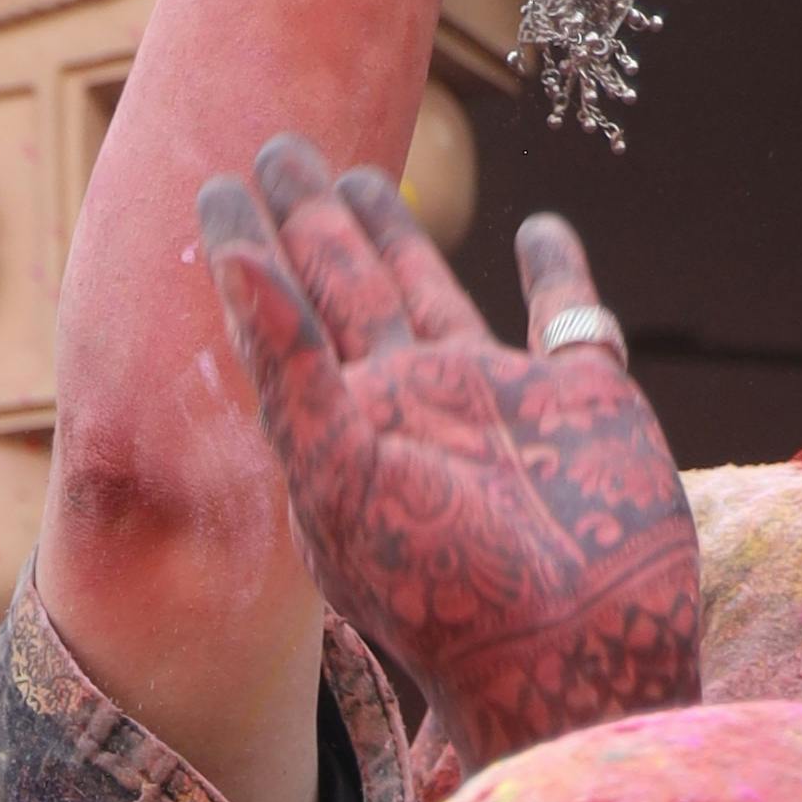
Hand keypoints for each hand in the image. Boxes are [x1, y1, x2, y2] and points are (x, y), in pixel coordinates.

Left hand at [201, 154, 696, 766]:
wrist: (571, 653)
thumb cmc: (444, 588)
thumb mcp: (339, 473)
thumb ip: (287, 363)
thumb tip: (230, 250)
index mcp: (346, 424)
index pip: (284, 312)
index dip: (250, 247)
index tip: (216, 182)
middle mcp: (413, 404)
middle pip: (351, 288)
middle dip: (313, 220)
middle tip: (278, 148)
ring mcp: (498, 398)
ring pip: (437, 289)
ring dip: (401, 235)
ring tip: (362, 177)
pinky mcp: (586, 398)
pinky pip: (569, 315)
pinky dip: (557, 268)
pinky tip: (540, 226)